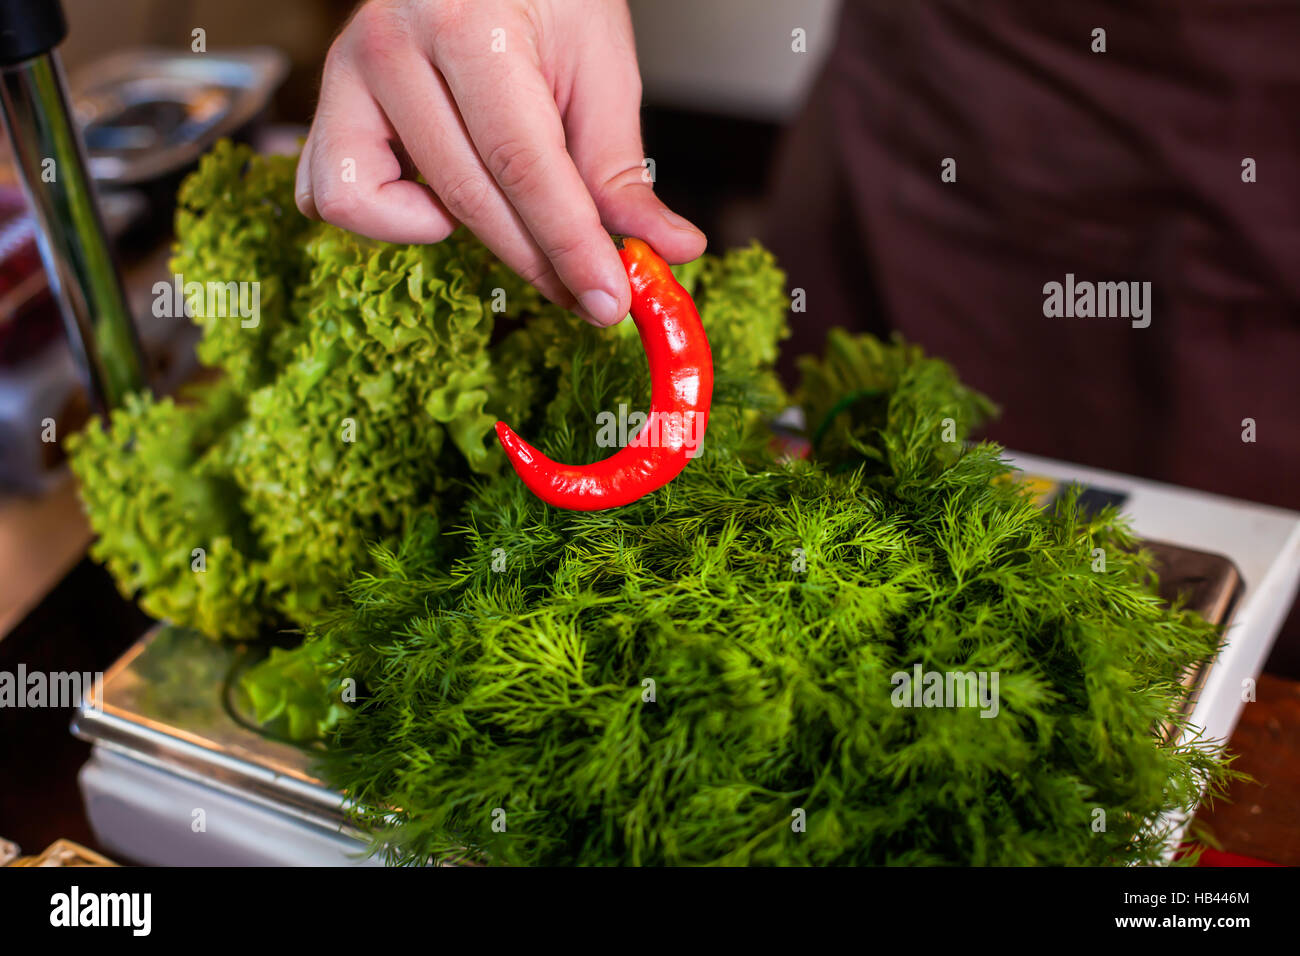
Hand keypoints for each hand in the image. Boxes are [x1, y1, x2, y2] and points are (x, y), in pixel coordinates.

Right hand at [295, 0, 706, 325]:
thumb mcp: (599, 65)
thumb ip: (620, 166)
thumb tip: (669, 249)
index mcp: (470, 23)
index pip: (523, 165)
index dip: (570, 245)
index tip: (608, 300)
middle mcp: (393, 44)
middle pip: (466, 196)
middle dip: (537, 262)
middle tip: (590, 297)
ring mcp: (346, 74)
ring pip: (383, 206)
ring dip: (455, 234)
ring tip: (505, 208)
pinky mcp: (327, 103)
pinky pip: (332, 194)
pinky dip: (384, 218)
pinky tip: (437, 200)